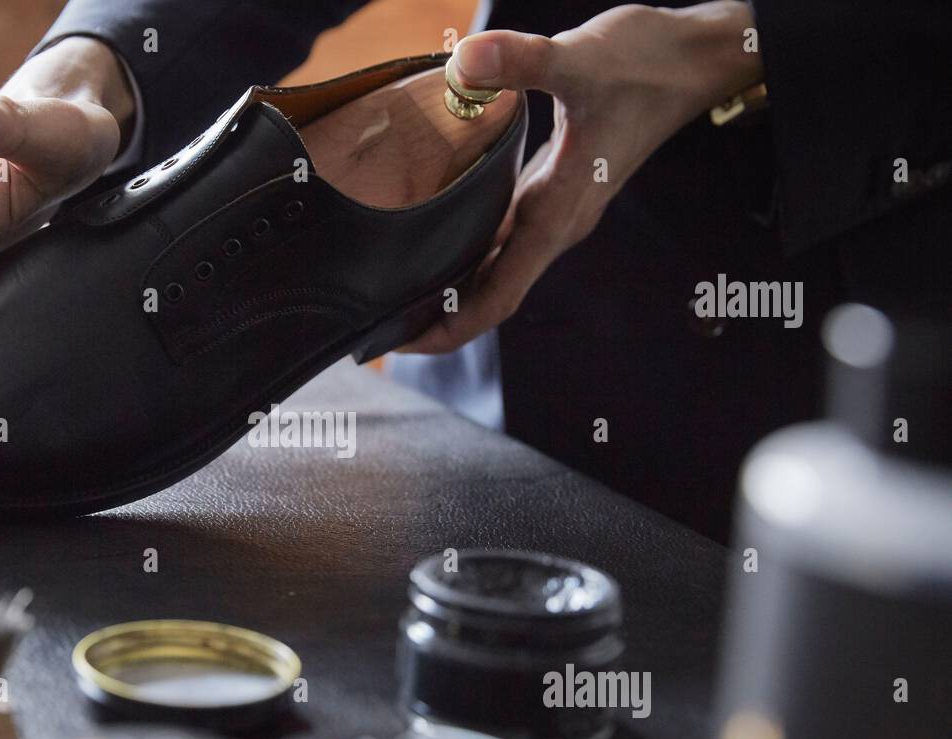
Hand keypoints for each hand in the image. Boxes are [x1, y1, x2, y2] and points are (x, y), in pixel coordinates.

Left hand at [401, 1, 762, 352]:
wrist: (696, 60)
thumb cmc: (648, 64)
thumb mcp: (582, 59)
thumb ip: (522, 62)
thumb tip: (465, 60)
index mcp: (560, 214)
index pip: (501, 295)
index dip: (453, 327)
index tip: (406, 341)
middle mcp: (556, 223)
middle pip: (492, 292)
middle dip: (440, 316)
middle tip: (380, 322)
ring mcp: (557, 208)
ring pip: (498, 264)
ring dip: (453, 284)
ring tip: (396, 290)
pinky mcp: (557, 187)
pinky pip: (505, 232)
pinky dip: (470, 243)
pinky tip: (437, 234)